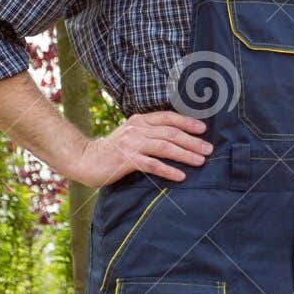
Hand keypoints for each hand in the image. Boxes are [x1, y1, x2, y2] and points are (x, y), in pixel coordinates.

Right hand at [71, 110, 212, 187]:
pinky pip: (152, 165)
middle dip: (192, 141)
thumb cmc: (112, 150)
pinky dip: (168, 170)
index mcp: (139, 120)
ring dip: (185, 154)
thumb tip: (175, 137)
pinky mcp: (126, 160)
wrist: (84, 160)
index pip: (167, 117)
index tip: (203, 129)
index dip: (186, 122)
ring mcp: (131, 144)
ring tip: (201, 161)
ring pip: (165, 147)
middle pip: (170, 133)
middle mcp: (137, 129)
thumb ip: (149, 133)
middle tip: (209, 149)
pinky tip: (181, 176)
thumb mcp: (131, 135)